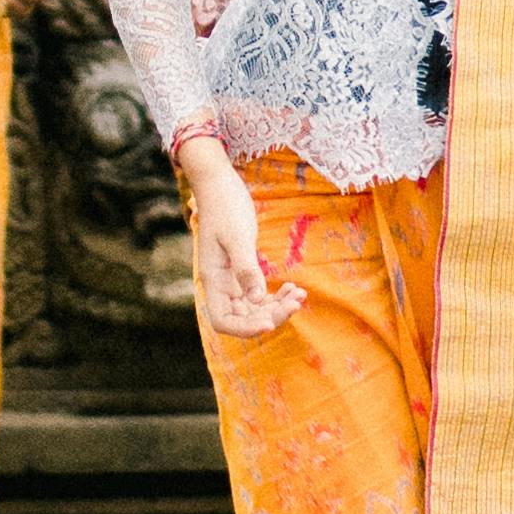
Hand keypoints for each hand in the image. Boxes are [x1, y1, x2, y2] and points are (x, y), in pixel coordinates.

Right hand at [183, 145, 306, 342]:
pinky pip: (259, 293)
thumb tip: (258, 299)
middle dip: (270, 316)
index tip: (269, 324)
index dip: (244, 329)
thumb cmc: (225, 206)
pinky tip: (294, 287)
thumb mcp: (237, 236)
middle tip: (294, 304)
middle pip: (243, 317)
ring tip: (299, 296)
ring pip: (254, 307)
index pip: (223, 321)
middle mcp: (221, 285)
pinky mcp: (242, 270)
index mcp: (213, 280)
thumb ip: (246, 268)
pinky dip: (276, 294)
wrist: (219, 184)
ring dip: (277, 306)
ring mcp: (231, 279)